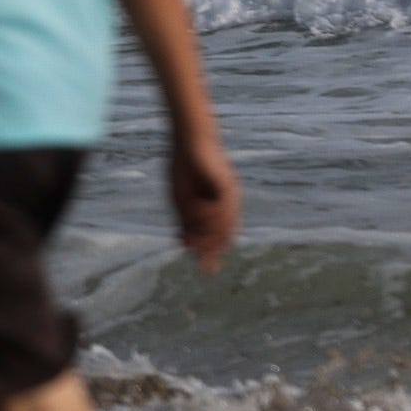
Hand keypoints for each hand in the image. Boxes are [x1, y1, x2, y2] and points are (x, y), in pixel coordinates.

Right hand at [169, 134, 240, 273]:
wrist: (190, 140)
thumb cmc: (185, 166)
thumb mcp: (181, 199)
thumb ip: (185, 220)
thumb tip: (185, 245)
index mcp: (216, 205)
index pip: (215, 232)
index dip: (206, 247)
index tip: (197, 261)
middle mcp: (227, 203)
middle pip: (223, 232)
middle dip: (214, 251)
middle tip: (208, 270)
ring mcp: (229, 196)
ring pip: (224, 224)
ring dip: (212, 240)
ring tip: (203, 255)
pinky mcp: (227, 188)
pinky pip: (222, 211)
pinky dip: (211, 223)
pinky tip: (200, 231)